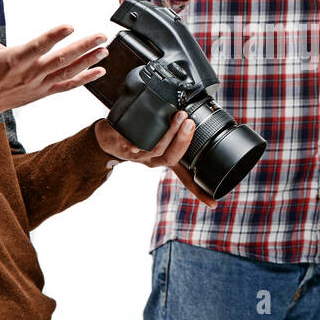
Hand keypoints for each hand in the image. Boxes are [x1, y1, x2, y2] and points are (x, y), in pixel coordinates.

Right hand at [0, 0, 107, 114]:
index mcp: (16, 59)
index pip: (39, 46)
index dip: (54, 36)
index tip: (70, 26)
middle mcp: (31, 72)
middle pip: (61, 59)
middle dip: (84, 47)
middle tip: (101, 36)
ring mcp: (39, 84)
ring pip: (68, 72)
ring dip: (88, 61)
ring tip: (104, 50)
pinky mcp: (44, 92)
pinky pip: (68, 85)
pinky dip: (84, 79)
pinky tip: (99, 72)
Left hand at [93, 111, 218, 208]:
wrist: (105, 139)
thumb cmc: (135, 137)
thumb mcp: (157, 139)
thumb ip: (173, 134)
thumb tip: (195, 120)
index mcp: (163, 161)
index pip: (185, 179)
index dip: (199, 191)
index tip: (213, 203)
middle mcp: (152, 161)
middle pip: (171, 158)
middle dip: (183, 140)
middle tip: (191, 123)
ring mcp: (137, 154)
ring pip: (155, 149)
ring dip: (169, 132)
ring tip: (179, 116)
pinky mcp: (123, 145)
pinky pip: (132, 143)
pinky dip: (138, 139)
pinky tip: (145, 131)